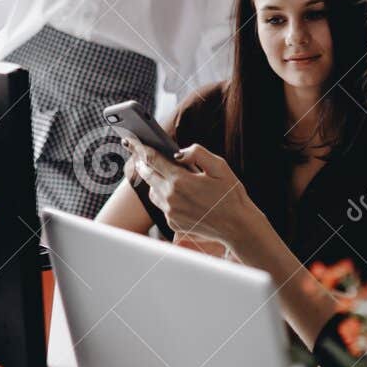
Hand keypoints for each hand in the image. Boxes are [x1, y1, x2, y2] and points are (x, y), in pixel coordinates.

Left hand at [133, 143, 267, 252]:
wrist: (237, 227)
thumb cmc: (231, 195)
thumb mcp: (220, 166)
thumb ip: (197, 153)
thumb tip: (179, 152)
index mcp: (180, 181)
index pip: (152, 159)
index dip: (139, 147)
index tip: (128, 139)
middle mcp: (171, 198)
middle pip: (147, 175)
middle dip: (142, 163)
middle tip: (140, 155)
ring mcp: (171, 213)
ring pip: (153, 192)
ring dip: (154, 181)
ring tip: (163, 175)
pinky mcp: (173, 224)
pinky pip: (163, 206)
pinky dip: (166, 198)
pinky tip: (179, 195)